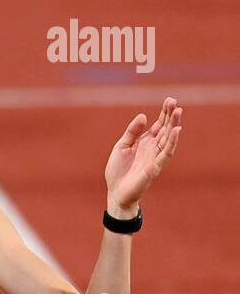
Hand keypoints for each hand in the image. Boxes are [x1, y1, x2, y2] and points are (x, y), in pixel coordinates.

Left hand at [105, 97, 182, 211]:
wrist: (115, 192)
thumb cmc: (118, 171)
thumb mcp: (122, 146)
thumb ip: (132, 132)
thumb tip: (144, 116)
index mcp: (146, 142)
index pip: (159, 124)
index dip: (164, 113)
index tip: (170, 100)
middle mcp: (153, 148)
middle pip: (165, 129)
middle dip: (171, 115)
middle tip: (174, 102)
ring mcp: (155, 157)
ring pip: (168, 138)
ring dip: (174, 125)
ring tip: (178, 111)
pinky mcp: (155, 168)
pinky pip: (166, 153)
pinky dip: (172, 142)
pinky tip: (176, 130)